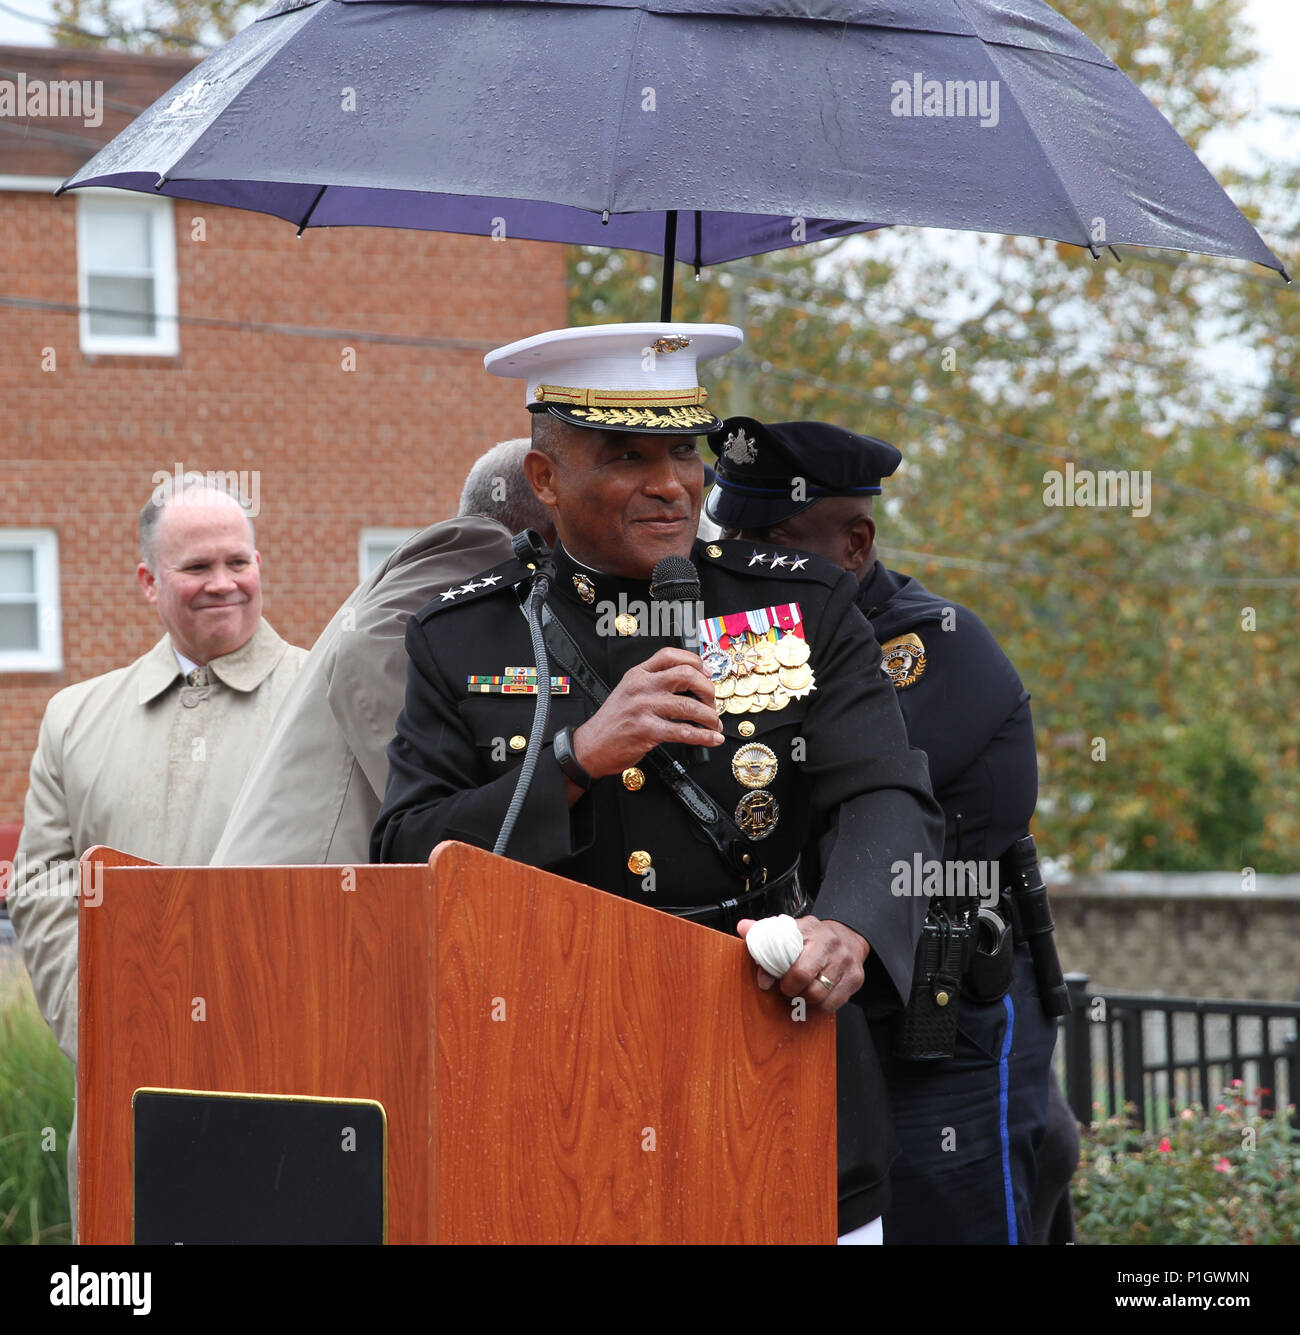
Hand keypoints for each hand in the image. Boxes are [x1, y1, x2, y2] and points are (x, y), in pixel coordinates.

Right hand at [571, 647, 722, 778]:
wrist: (591, 746)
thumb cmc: (613, 722)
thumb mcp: (629, 692)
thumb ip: (653, 684)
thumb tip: (690, 685)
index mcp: (637, 674)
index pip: (670, 655)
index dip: (694, 662)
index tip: (706, 673)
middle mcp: (641, 687)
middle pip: (687, 676)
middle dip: (707, 690)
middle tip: (711, 702)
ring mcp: (644, 708)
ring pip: (690, 706)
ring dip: (709, 717)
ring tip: (713, 724)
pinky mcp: (647, 730)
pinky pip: (684, 731)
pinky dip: (703, 736)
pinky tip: (710, 739)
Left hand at [736, 915, 869, 1014]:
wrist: (850, 936)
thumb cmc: (815, 937)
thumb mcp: (791, 929)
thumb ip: (766, 932)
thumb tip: (743, 928)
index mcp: (808, 929)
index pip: (784, 950)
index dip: (771, 970)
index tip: (765, 980)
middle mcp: (828, 943)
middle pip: (802, 975)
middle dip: (789, 987)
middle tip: (786, 987)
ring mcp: (844, 961)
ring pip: (817, 993)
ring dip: (804, 998)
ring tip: (802, 991)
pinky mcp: (855, 978)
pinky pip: (832, 1004)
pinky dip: (820, 1005)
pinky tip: (817, 996)